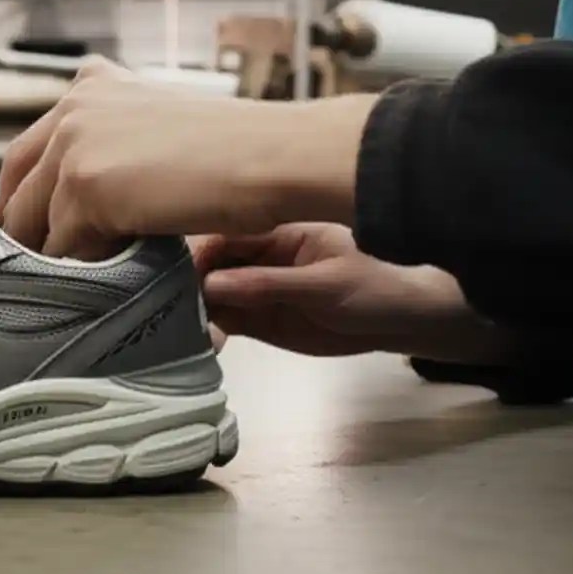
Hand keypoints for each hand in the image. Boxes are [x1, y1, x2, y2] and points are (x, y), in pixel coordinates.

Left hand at [0, 57, 374, 259]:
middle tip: (30, 267)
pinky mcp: (85, 186)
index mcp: (91, 86)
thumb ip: (114, 140)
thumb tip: (79, 191)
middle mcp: (73, 108)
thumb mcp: (160, 125)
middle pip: (18, 183)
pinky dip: (81, 269)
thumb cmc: (235, 150)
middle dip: (22, 228)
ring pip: (37, 220)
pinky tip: (104, 279)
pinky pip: (64, 246)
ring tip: (75, 283)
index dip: (23, 195)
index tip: (25, 228)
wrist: (271, 158)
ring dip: (53, 255)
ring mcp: (75, 146)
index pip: (28, 149)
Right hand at [193, 224, 523, 361]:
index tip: (175, 274)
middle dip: (187, 283)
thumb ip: (269, 285)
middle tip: (170, 307)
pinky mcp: (259, 319)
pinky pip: (224, 320)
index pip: (225, 235)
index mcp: (277, 232)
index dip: (198, 252)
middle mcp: (259, 258)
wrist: (402, 322)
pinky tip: (198, 341)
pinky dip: (208, 330)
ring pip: (211, 294)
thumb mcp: (324, 285)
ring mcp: (256, 289)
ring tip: (181, 330)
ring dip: (194, 310)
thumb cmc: (374, 288)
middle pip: (210, 264)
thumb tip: (212, 285)